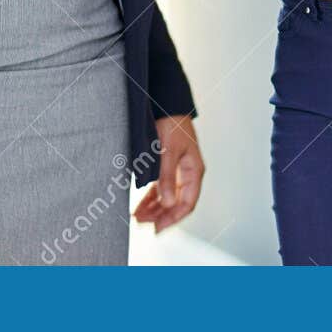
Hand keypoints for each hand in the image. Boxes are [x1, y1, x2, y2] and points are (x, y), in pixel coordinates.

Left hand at [132, 115, 203, 232]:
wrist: (166, 103)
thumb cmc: (171, 124)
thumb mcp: (168, 151)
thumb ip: (166, 177)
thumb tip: (167, 202)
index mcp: (194, 171)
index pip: (187, 203)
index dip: (173, 218)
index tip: (157, 228)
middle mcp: (188, 173)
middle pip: (177, 202)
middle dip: (160, 215)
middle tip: (142, 224)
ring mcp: (178, 170)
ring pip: (167, 196)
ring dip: (154, 208)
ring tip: (138, 216)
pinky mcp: (167, 165)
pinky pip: (161, 187)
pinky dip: (151, 197)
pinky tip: (141, 204)